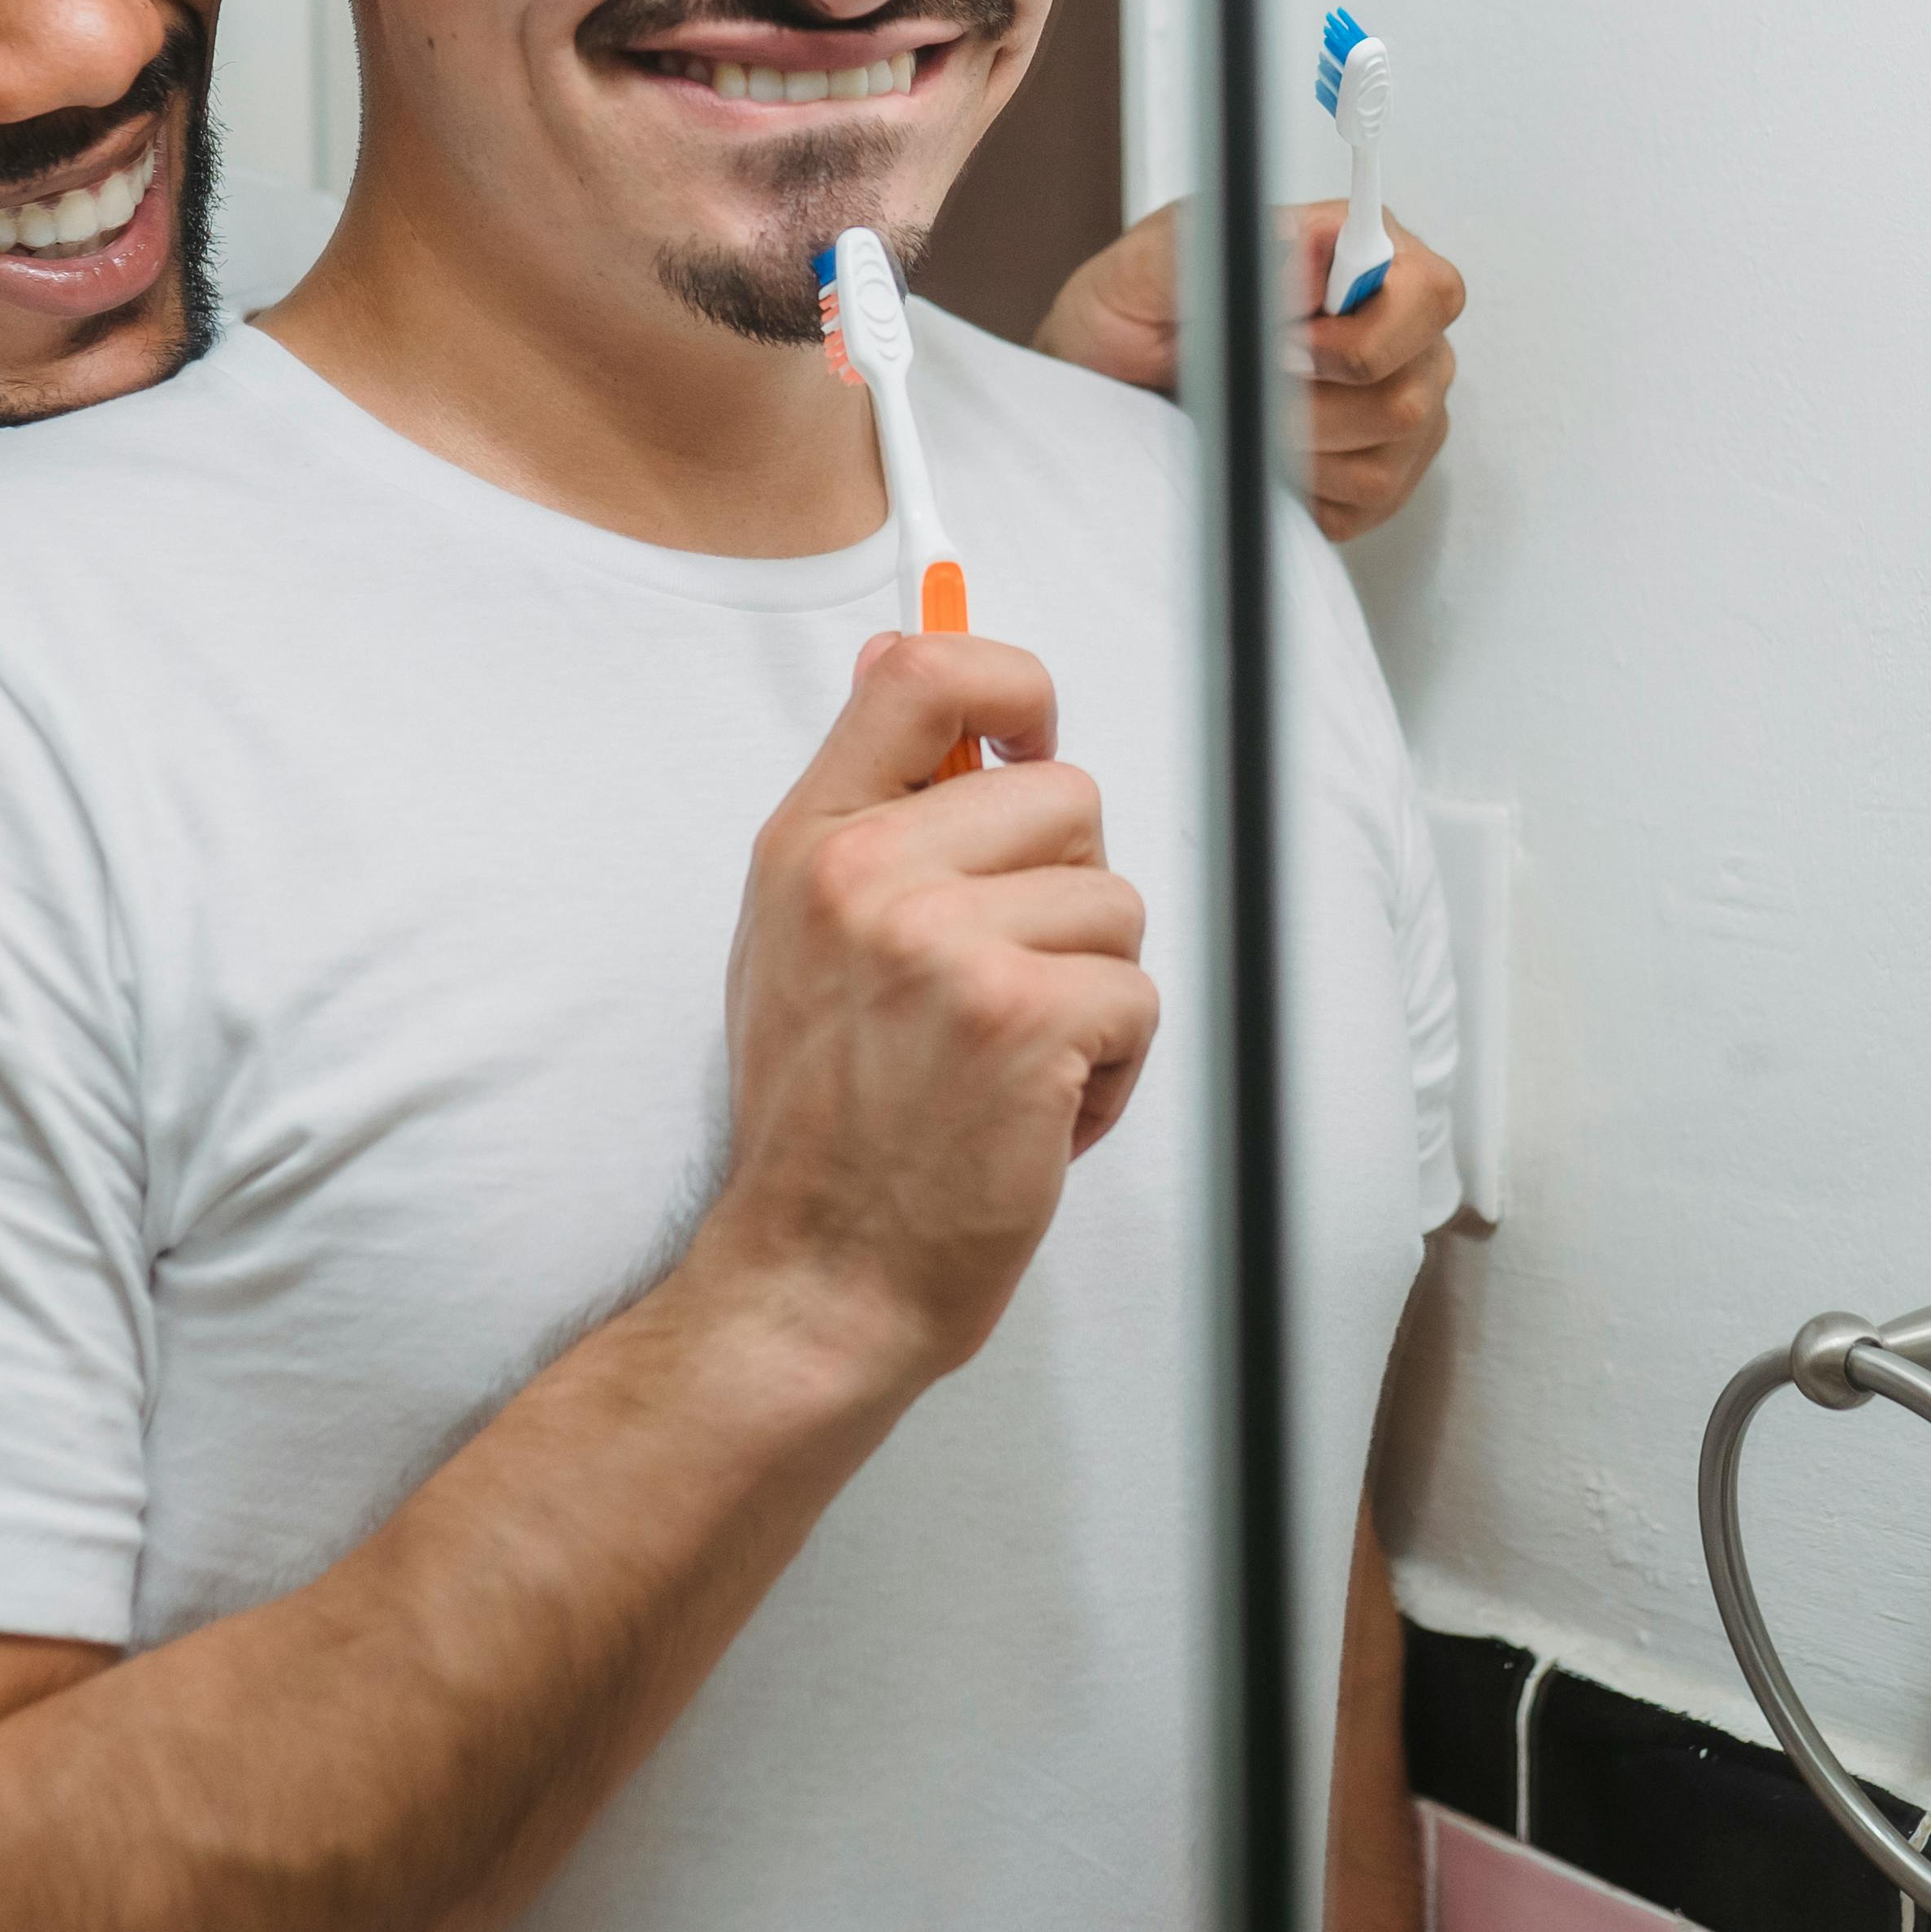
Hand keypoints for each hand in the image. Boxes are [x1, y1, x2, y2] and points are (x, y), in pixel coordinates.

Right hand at [697, 632, 1156, 1393]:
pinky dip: (1112, 1068)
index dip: (1008, 685)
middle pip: (1066, 797)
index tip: (1026, 742)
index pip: (920, 674)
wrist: (816, 1274)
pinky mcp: (1024, 1019)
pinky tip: (1035, 1114)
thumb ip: (859, 807)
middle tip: (1003, 985)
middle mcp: (870, 875)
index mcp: (811, 842)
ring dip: (1091, 993)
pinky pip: (1137, 997)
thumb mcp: (793, 935)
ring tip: (1008, 1064)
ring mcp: (948, 945)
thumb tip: (902, 657)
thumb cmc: (822, 1119)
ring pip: (1114, 905)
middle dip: (1067, 894)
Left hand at [1034, 201, 1467, 542]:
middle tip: (1252, 384)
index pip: (1429, 292)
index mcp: (1366, 250)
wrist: (1108, 375)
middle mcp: (1402, 324)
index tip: (1284, 348)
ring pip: (1390, 448)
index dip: (1356, 338)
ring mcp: (1403, 394)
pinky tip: (1268, 453)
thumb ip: (1238, 250)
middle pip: (1411, 390)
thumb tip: (1309, 248)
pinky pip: (1373, 496)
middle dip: (1316, 403)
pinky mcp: (1385, 462)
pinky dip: (1309, 485)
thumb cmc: (1138, 308)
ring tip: (1248, 412)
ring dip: (1304, 444)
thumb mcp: (1154, 264)